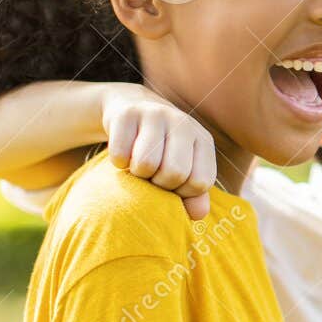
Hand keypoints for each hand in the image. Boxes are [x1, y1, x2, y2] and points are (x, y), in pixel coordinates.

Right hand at [100, 85, 216, 219]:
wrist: (132, 107)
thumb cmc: (162, 150)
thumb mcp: (184, 168)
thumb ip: (195, 195)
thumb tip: (199, 214)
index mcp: (203, 140)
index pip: (200, 182)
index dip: (182, 193)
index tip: (172, 185)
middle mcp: (183, 124)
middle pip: (174, 173)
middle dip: (158, 183)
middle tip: (152, 175)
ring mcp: (155, 115)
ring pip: (145, 164)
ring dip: (136, 173)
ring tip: (139, 164)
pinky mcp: (126, 114)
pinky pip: (119, 155)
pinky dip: (118, 162)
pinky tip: (124, 152)